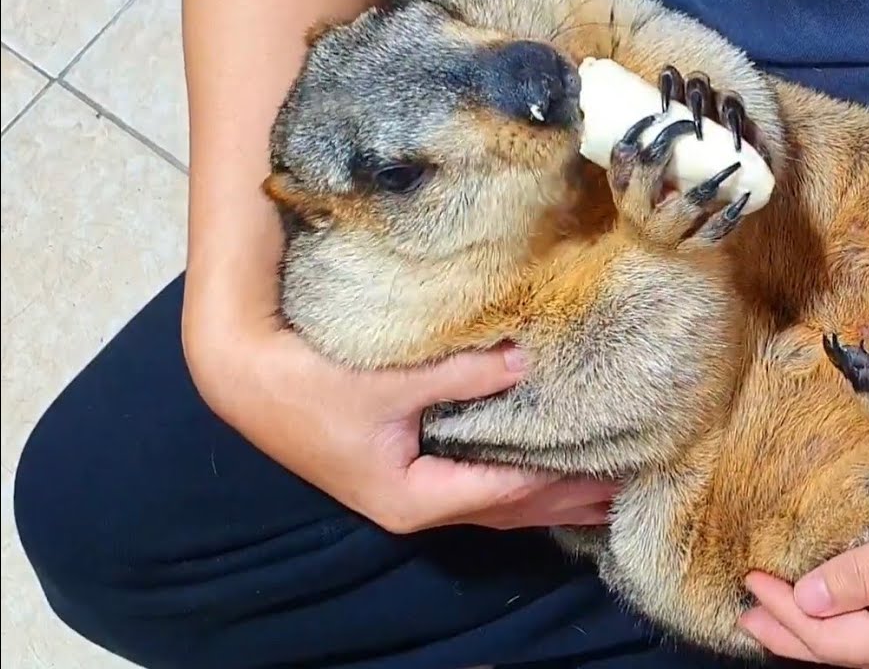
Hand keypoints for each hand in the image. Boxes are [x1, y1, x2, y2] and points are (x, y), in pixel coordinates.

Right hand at [186, 320, 618, 533]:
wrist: (245, 381)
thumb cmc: (312, 385)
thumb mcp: (392, 383)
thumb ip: (462, 374)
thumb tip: (527, 360)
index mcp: (415, 498)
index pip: (507, 492)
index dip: (560, 481)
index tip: (609, 472)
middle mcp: (416, 508)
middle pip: (507, 512)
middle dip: (563, 503)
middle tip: (620, 495)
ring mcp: (407, 496)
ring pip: (490, 505)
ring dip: (541, 499)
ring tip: (592, 496)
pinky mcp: (400, 475)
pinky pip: (472, 488)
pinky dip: (510, 485)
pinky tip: (533, 475)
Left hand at [738, 468, 868, 668]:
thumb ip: (866, 574)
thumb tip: (807, 602)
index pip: (829, 640)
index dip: (782, 616)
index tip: (747, 583)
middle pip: (851, 658)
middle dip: (795, 636)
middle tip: (749, 616)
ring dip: (830, 638)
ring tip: (791, 622)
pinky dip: (868, 634)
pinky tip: (860, 618)